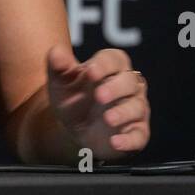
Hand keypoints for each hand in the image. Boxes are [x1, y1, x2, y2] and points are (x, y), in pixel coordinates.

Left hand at [45, 44, 149, 159]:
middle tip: (99, 96)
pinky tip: (115, 142)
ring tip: (107, 118)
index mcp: (112, 67)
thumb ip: (58, 65)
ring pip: (136, 107)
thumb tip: (56, 52)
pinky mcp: (136, 133)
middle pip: (129, 81)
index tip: (90, 72)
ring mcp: (134, 109)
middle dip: (115, 88)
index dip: (104, 65)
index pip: (115, 59)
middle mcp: (128, 86)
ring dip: (123, 113)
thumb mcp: (60, 81)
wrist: (73, 128)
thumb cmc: (72, 97)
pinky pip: (138, 136)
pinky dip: (129, 140)